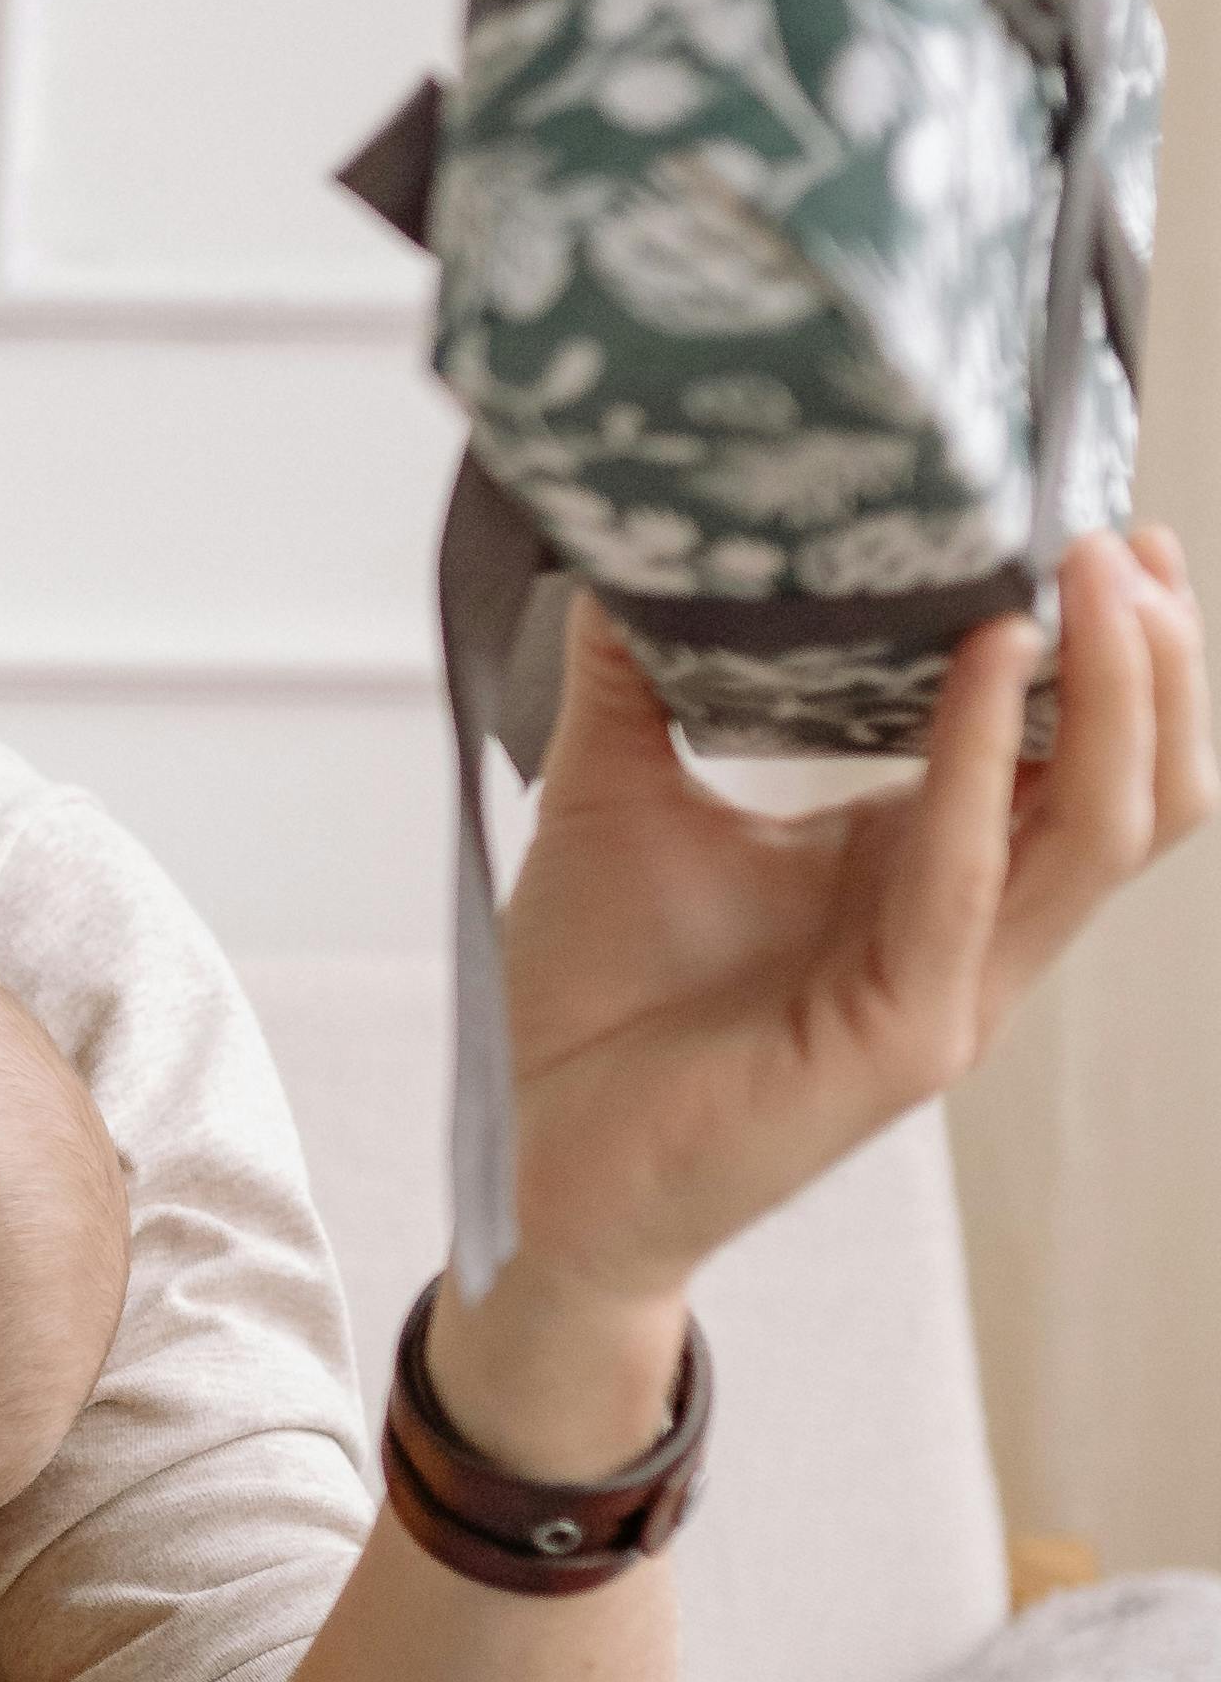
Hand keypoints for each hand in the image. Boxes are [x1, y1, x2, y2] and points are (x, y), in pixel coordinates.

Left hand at [483, 523, 1211, 1344]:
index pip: (1081, 759)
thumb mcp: (615, 796)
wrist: (528, 1152)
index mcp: (927, 872)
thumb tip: (637, 538)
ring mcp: (950, 990)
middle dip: (1154, 660)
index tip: (1105, 529)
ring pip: (1103, 832)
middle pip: (1136, 789)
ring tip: (1093, 570)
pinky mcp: (904, 1036)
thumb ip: (638, 674)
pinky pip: (972, 877)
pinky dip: (986, 758)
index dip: (1118, 654)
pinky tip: (987, 656)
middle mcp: (965, 930)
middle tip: (1125, 536)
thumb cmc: (588, 997)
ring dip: (1113, 691)